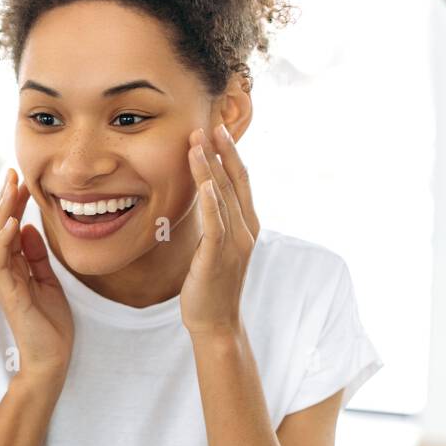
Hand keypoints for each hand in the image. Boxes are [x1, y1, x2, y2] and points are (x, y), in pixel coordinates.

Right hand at [0, 168, 73, 383]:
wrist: (51, 358)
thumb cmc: (49, 323)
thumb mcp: (47, 280)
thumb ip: (36, 255)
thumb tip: (29, 226)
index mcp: (14, 267)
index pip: (9, 228)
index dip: (13, 203)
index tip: (21, 179)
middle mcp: (4, 271)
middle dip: (4, 199)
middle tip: (11, 172)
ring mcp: (4, 282)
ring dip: (2, 212)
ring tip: (10, 188)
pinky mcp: (8, 293)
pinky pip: (0, 262)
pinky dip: (4, 241)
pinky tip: (13, 222)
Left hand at [180, 124, 259, 336]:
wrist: (215, 321)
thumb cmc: (209, 283)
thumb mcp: (214, 245)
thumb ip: (215, 220)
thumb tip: (204, 195)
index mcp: (246, 224)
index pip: (240, 181)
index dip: (229, 154)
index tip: (216, 129)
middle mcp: (246, 230)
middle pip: (234, 182)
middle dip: (220, 152)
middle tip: (208, 124)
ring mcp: (234, 244)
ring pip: (224, 198)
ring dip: (210, 169)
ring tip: (198, 143)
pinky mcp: (217, 258)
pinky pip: (216, 225)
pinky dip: (212, 202)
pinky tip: (206, 183)